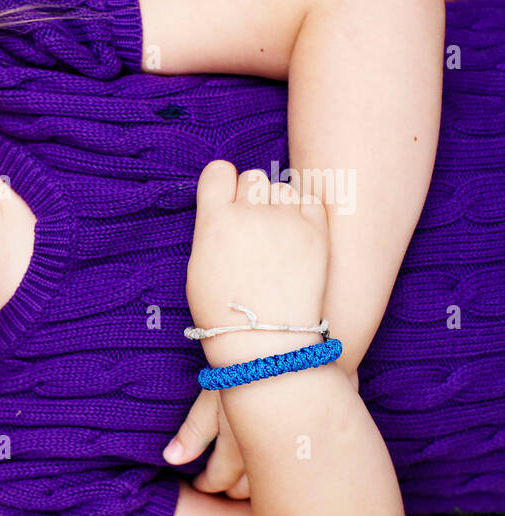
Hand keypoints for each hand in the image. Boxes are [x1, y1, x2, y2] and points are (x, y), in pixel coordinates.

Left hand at [165, 368, 360, 497]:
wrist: (301, 346)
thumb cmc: (249, 365)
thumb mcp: (215, 394)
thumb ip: (195, 431)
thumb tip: (172, 460)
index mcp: (237, 449)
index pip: (218, 481)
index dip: (206, 483)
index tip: (200, 481)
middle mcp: (268, 458)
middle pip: (246, 490)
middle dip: (231, 488)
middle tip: (222, 480)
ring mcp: (295, 452)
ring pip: (275, 485)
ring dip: (260, 483)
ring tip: (248, 473)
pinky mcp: (322, 440)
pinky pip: (301, 468)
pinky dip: (286, 469)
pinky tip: (280, 457)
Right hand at [187, 161, 329, 368]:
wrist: (266, 343)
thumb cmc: (225, 313)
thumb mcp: (199, 266)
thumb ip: (213, 228)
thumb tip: (228, 206)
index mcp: (214, 221)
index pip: (218, 171)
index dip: (222, 184)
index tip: (226, 200)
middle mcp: (250, 213)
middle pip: (252, 178)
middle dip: (250, 197)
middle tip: (251, 228)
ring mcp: (286, 220)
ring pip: (281, 189)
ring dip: (277, 206)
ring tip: (275, 240)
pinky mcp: (316, 232)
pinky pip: (309, 201)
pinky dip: (302, 213)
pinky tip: (294, 238)